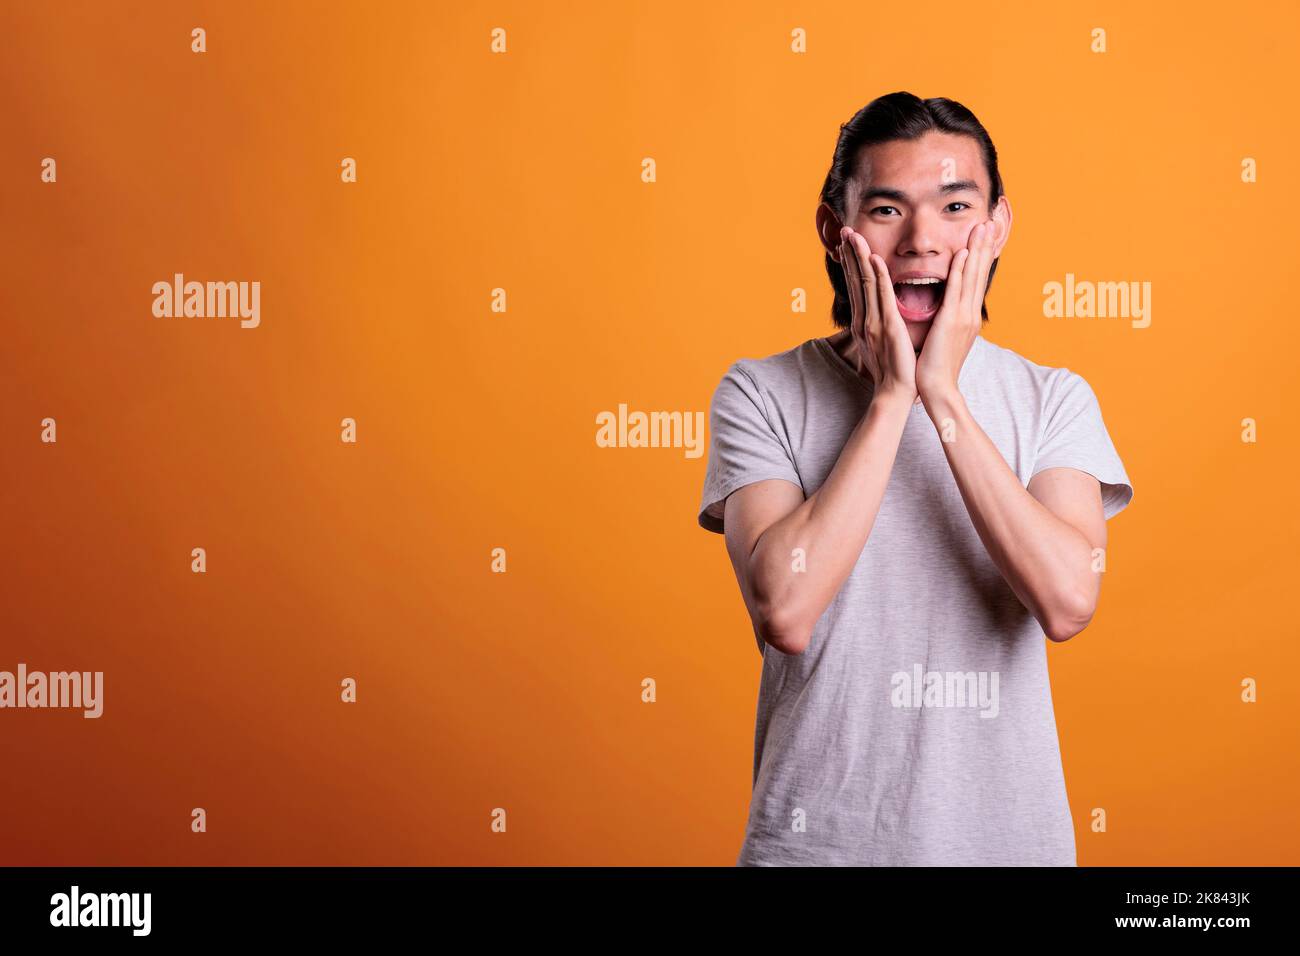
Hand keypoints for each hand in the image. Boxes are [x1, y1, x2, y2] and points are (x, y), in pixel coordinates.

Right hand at [839, 226, 916, 405]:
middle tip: (845, 231)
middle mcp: (864, 318)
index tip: (848, 243)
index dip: (851, 263)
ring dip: (859, 258)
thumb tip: (880, 313)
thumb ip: (879, 324)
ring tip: (854, 236)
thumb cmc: (893, 369)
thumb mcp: (882, 341)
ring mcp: (874, 322)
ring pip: (864, 283)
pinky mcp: (888, 327)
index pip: (856, 285)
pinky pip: (881, 298)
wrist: (896, 392)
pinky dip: (877, 278)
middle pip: (855, 279)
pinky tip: (874, 260)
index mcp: (865, 320)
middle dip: (850, 254)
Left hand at [915, 219, 997, 402]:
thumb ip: (948, 320)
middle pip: (978, 273)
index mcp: (967, 316)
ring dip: (976, 250)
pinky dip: (960, 271)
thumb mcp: (946, 338)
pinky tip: (963, 253)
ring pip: (970, 276)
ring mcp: (962, 316)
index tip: (983, 236)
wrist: (937, 389)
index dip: (980, 257)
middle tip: (989, 221)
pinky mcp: (950, 322)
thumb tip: (948, 310)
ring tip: (981, 227)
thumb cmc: (936, 366)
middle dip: (984, 246)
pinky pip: (955, 291)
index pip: (975, 280)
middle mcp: (969, 313)